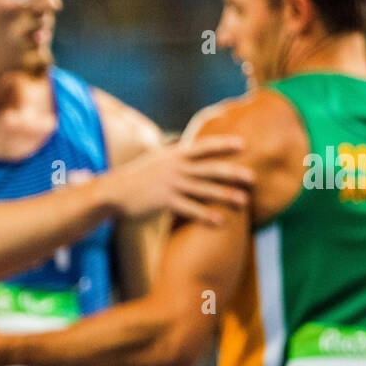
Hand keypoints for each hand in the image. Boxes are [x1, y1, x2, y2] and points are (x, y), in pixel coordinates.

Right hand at [101, 135, 251, 224]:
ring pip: (204, 190)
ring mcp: (171, 184)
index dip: (223, 145)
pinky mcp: (164, 202)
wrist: (113, 191)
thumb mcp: (155, 160)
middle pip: (210, 169)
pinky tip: (220, 221)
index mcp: (174, 154)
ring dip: (225, 195)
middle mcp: (175, 167)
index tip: (242, 144)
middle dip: (233, 172)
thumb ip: (173, 155)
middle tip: (252, 178)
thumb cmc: (135, 177)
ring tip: (243, 201)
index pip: (203, 147)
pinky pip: (190, 209)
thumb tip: (186, 146)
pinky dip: (205, 215)